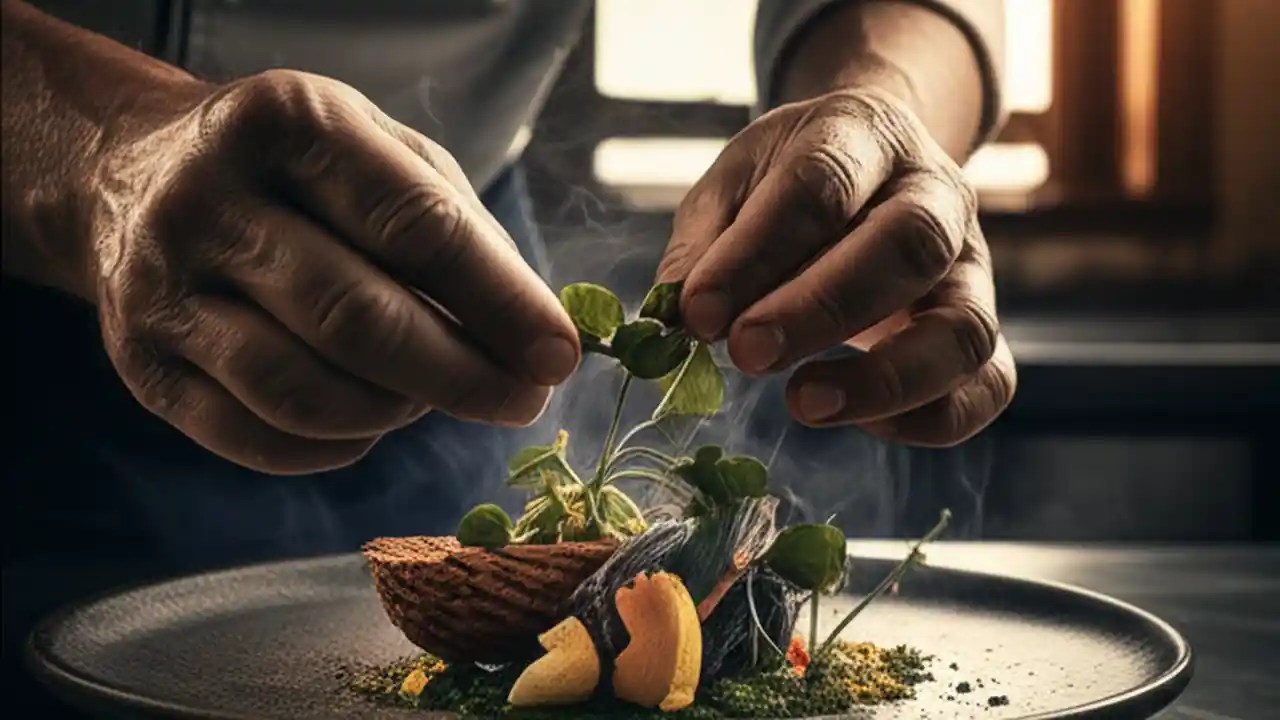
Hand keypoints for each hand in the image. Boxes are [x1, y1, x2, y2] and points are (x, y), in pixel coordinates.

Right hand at [80, 70, 578, 472]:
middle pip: (357, 321)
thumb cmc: (300, 169)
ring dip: (397, 413)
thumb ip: (461, 233)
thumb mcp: (385, 153)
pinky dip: (337, 447)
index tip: (558, 355)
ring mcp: (161, 289)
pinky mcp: (141, 366)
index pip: (414, 227)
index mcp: (286, 125)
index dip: (500, 302)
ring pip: (305, 393)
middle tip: (520, 400)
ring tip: (432, 395)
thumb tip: (531, 340)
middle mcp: (208, 203)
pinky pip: (258, 439)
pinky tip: (369, 421)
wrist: (135, 173)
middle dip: (461, 375)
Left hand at [659, 87, 1014, 445]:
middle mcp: (936, 195)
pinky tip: (863, 423)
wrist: (874, 163)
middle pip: (909, 245)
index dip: (757, 252)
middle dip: (823, 309)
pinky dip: (934, 416)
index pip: (822, 183)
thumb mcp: (734, 185)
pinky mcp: (982, 327)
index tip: (698, 312)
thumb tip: (681, 318)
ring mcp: (972, 266)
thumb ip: (705, 245)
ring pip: (965, 327)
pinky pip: (990, 383)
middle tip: (748, 354)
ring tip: (803, 404)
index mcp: (865, 134)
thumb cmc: (790, 182)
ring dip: (886, 378)